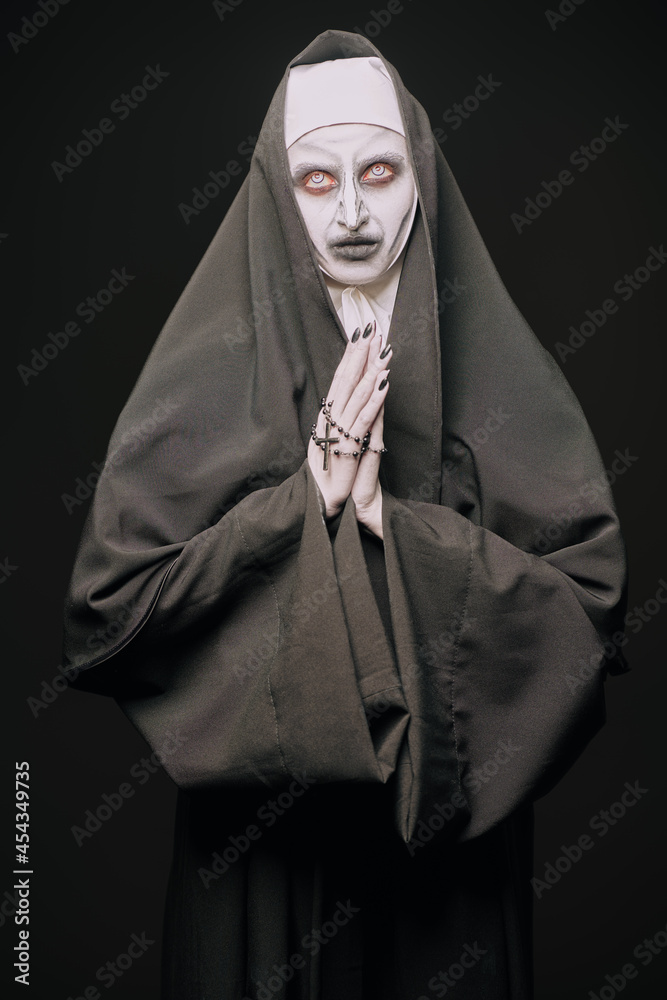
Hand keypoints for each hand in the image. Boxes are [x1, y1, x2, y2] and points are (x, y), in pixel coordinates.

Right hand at [308, 322, 390, 522]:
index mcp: (326, 417)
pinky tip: (384, 383)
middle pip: (345, 380)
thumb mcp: (338, 441)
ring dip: (370, 371)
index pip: (340, 380)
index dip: (351, 356)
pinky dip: (374, 400)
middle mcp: (329, 420)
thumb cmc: (332, 473)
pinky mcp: (348, 449)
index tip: (361, 334)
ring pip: (356, 396)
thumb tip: (357, 398)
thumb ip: (345, 419)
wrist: (323, 504)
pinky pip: (363, 420)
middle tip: (371, 328)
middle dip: (359, 353)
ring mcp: (337, 433)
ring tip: (382, 350)